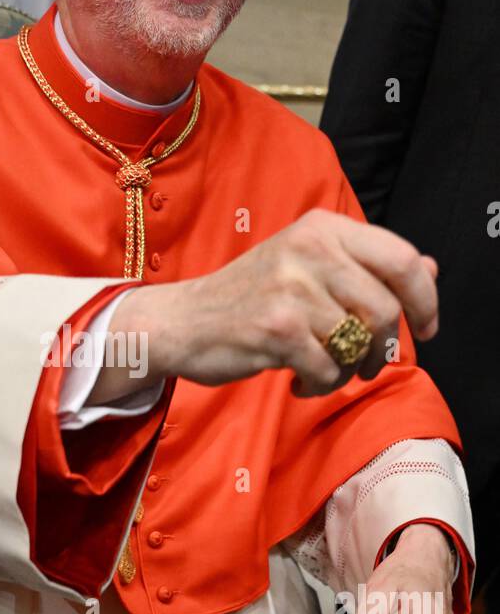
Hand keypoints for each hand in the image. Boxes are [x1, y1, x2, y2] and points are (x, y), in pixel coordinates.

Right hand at [89, 209, 438, 403]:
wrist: (183, 320)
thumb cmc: (250, 296)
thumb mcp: (309, 265)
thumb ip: (367, 265)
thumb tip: (430, 268)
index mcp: (323, 228)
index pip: (401, 258)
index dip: (425, 299)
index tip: (426, 327)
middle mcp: (310, 250)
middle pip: (386, 309)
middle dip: (384, 348)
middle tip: (368, 363)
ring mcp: (293, 288)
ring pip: (357, 344)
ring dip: (347, 370)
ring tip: (323, 370)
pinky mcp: (277, 328)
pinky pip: (328, 369)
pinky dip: (320, 385)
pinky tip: (299, 379)